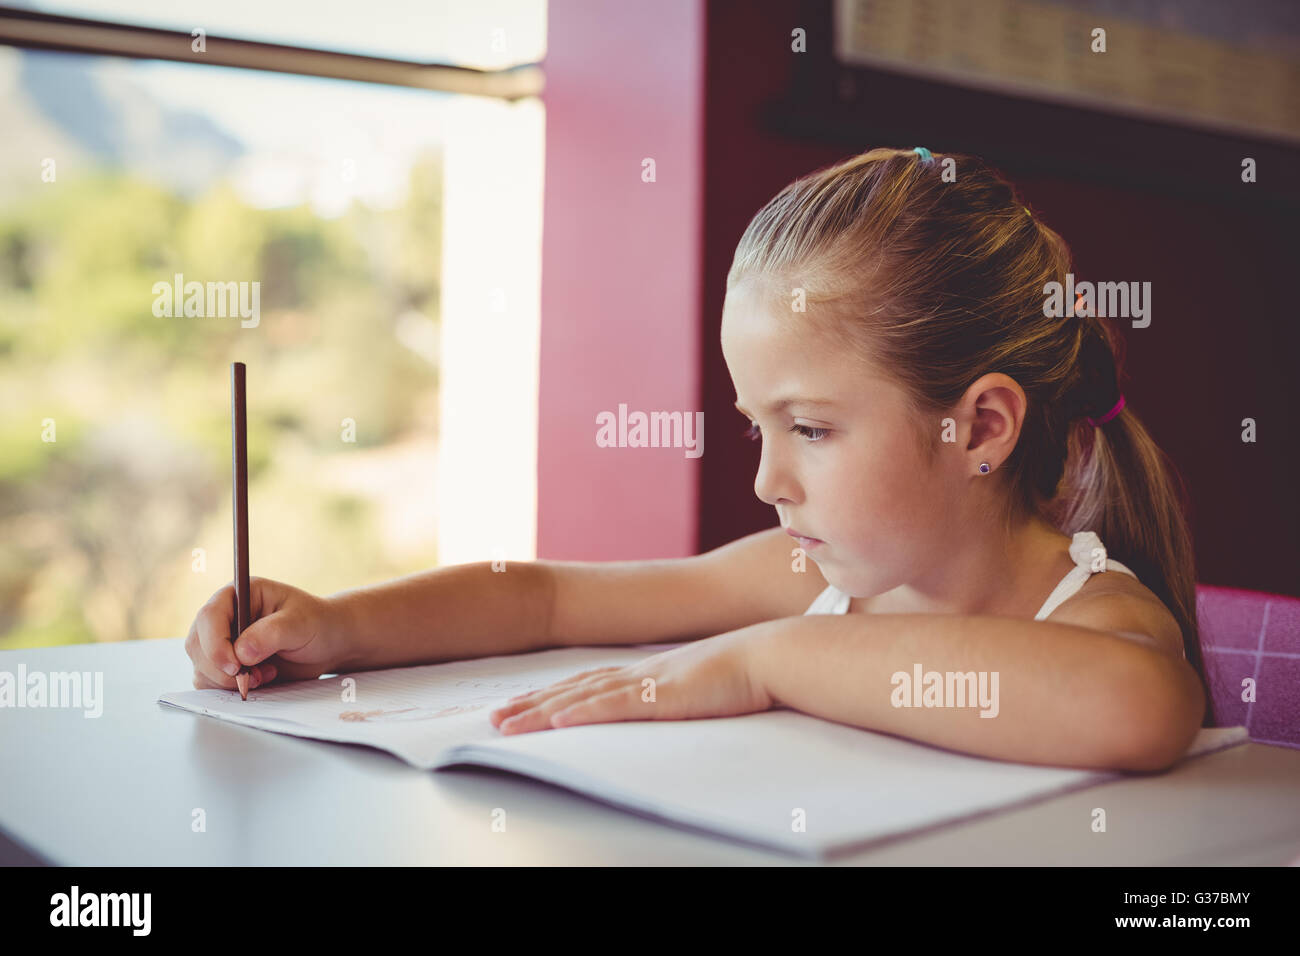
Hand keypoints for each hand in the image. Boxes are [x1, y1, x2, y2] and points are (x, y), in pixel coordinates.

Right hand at [185, 577, 352, 690]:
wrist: (327, 644)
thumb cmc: (317, 623)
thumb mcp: (300, 623)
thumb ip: (271, 634)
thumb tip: (241, 652)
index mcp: (238, 595)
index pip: (209, 616)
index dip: (215, 643)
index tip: (235, 666)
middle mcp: (224, 617)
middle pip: (197, 645)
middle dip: (222, 669)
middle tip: (255, 677)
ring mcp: (221, 642)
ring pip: (201, 667)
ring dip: (229, 681)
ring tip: (266, 674)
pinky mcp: (225, 665)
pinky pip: (210, 683)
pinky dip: (230, 689)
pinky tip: (260, 680)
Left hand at [487, 628, 772, 733]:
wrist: (769, 654)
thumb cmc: (743, 671)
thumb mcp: (700, 685)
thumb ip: (677, 694)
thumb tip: (669, 704)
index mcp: (646, 672)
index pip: (587, 685)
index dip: (552, 696)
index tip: (522, 706)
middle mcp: (637, 674)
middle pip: (572, 690)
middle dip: (531, 706)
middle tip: (496, 719)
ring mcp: (646, 683)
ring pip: (581, 700)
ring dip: (541, 713)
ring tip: (507, 725)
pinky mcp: (661, 696)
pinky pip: (614, 707)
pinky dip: (582, 714)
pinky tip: (558, 722)